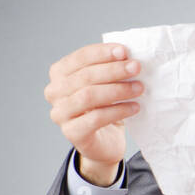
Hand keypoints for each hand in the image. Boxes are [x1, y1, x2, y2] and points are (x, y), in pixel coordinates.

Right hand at [44, 42, 141, 181]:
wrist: (104, 142)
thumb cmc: (104, 107)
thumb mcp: (105, 83)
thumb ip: (109, 68)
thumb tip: (129, 57)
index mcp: (59, 73)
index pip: (80, 58)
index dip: (102, 53)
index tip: (124, 51)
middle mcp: (54, 92)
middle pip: (85, 76)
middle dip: (113, 70)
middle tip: (136, 67)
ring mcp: (60, 113)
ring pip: (89, 96)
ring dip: (118, 90)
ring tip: (139, 88)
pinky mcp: (72, 132)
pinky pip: (96, 118)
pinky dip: (118, 110)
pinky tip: (134, 107)